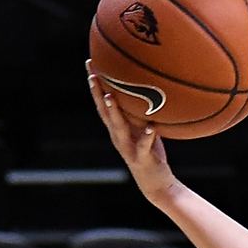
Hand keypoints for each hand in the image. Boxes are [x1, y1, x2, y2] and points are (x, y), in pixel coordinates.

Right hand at [87, 64, 176, 202]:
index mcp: (117, 127)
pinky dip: (147, 136)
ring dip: (113, 112)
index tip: (90, 63)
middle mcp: (118, 136)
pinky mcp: (142, 158)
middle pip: (104, 111)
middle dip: (97, 92)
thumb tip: (147, 87)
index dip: (95, 84)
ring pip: (118, 127)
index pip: (102, 102)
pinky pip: (143, 146)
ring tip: (109, 96)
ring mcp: (128, 147)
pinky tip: (150, 127)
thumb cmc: (150, 152)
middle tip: (92, 73)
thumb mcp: (144, 128)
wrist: (156, 183)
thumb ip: (140, 112)